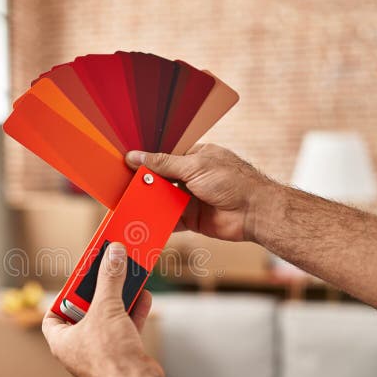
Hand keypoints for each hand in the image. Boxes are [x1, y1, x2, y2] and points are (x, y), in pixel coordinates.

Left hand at [42, 242, 163, 376]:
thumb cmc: (110, 356)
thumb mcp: (106, 308)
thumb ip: (109, 279)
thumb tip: (112, 254)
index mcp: (62, 341)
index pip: (52, 315)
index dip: (62, 297)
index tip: (76, 281)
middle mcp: (79, 348)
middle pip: (85, 312)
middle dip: (97, 293)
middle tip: (104, 273)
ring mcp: (102, 353)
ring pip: (108, 319)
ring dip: (118, 299)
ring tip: (126, 278)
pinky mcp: (123, 355)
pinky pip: (126, 328)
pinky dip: (134, 312)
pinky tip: (143, 295)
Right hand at [126, 143, 273, 241]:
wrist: (254, 213)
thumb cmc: (232, 181)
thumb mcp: (194, 166)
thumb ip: (164, 163)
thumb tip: (136, 156)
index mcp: (195, 156)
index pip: (164, 156)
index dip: (146, 160)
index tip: (125, 163)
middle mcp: (192, 176)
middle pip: (161, 179)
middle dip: (145, 182)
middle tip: (121, 184)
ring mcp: (191, 198)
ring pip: (163, 199)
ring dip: (149, 201)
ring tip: (128, 202)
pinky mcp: (192, 218)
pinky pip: (170, 219)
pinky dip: (158, 220)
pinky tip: (143, 220)